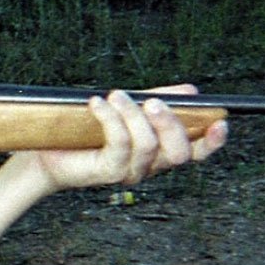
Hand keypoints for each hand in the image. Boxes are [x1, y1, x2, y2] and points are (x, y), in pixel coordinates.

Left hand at [30, 85, 227, 191]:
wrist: (45, 150)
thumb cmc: (85, 129)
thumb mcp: (128, 108)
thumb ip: (159, 99)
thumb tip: (191, 92)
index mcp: (159, 151)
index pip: (196, 152)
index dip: (213, 142)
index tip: (220, 122)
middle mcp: (148, 166)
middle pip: (179, 153)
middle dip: (171, 124)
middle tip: (153, 101)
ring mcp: (128, 172)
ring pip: (148, 146)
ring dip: (133, 115)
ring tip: (115, 95)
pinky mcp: (106, 172)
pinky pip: (119, 145)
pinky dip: (111, 119)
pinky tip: (98, 103)